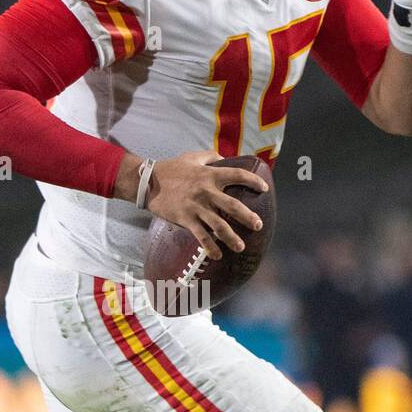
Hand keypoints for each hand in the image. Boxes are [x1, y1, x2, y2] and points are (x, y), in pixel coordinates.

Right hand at [116, 150, 266, 259]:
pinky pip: (201, 236)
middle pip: (233, 206)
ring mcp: (196, 207)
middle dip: (248, 217)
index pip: (238, 175)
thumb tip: (225, 159)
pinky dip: (210, 247)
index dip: (253, 181)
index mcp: (210, 174)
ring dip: (232, 238)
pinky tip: (217, 255)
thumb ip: (210, 156)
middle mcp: (206, 191)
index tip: (263, 188)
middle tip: (258, 226)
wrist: (148, 182)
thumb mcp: (192, 157)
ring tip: (240, 247)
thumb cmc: (172, 168)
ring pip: (219, 225)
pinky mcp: (185, 219)